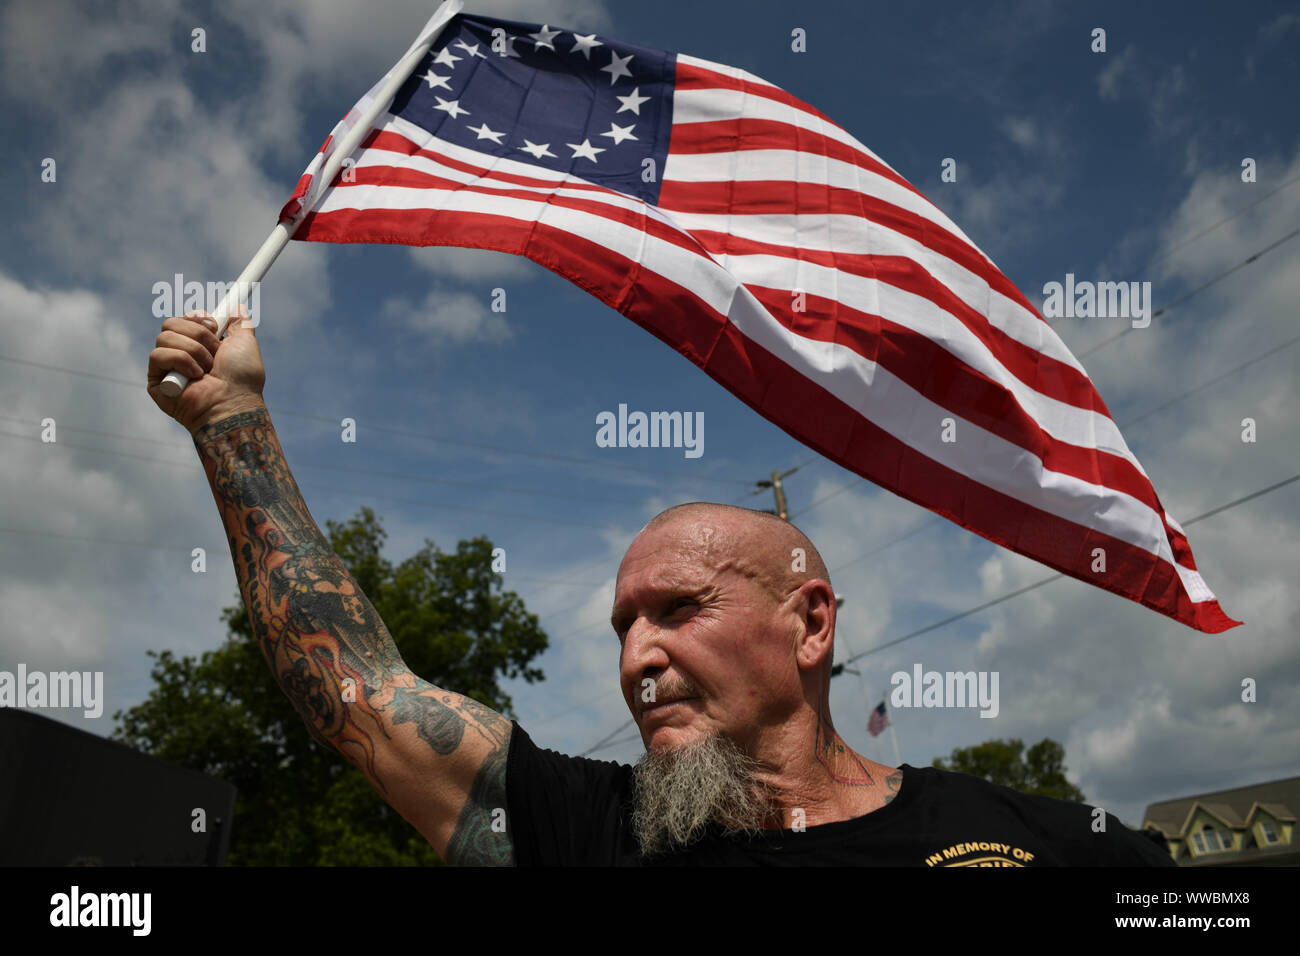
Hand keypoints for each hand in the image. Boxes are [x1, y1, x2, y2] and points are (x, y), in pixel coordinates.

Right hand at [146, 306, 266, 433]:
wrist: (234, 402)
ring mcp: (167, 368)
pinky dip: (180, 361)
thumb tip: (237, 307)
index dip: (196, 317)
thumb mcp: (246, 343)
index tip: (214, 324)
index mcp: (200, 345)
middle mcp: (182, 355)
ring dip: (193, 350)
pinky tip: (195, 376)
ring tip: (207, 369)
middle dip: (197, 334)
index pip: (184, 319)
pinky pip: (157, 355)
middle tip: (214, 351)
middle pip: (170, 323)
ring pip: (164, 337)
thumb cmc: (243, 377)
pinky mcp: (156, 381)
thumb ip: (240, 324)